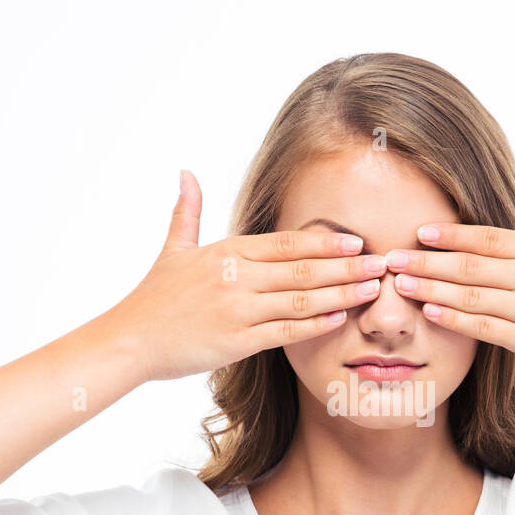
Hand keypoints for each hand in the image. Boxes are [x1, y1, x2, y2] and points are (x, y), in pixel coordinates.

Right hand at [110, 169, 387, 381]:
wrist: (130, 340)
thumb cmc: (154, 298)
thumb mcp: (173, 249)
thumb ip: (187, 211)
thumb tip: (185, 172)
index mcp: (228, 252)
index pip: (287, 243)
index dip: (326, 242)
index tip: (358, 240)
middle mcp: (236, 278)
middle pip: (303, 269)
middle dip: (347, 266)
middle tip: (384, 263)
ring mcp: (238, 311)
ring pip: (301, 300)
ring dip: (342, 293)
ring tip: (373, 290)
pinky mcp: (237, 342)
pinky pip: (285, 331)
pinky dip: (315, 324)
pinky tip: (341, 318)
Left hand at [385, 176, 514, 384]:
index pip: (490, 238)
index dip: (453, 233)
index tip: (421, 231)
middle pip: (472, 264)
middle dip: (428, 261)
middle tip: (391, 258)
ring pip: (472, 295)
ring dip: (432, 288)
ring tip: (401, 284)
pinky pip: (484, 327)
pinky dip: (455, 319)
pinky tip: (430, 312)